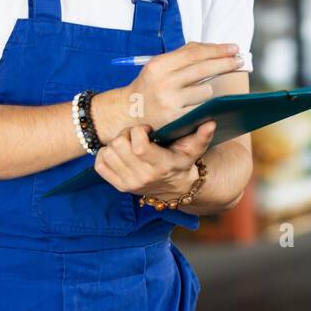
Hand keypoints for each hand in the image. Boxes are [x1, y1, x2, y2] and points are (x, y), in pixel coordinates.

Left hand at [94, 119, 216, 201]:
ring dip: (115, 144)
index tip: (146, 129)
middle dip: (126, 134)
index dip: (138, 131)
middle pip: (119, 146)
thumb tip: (211, 122)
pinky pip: (99, 165)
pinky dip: (105, 155)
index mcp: (161, 166)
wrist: (175, 188)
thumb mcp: (194, 149)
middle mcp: (143, 177)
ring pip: (107, 153)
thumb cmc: (183, 162)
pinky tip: (119, 152)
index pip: (138, 147)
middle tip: (136, 134)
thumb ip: (202, 136)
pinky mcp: (118, 186)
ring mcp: (129, 183)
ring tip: (128, 143)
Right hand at [122, 41, 243, 129]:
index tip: (234, 48)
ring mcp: (170, 102)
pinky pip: (202, 108)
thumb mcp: (160, 65)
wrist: (129, 112)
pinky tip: (203, 104)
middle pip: (204, 69)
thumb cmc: (151, 85)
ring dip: (208, 89)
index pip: (195, 53)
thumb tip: (216, 48)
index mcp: (159, 65)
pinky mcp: (176, 119)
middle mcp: (163, 83)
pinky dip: (205, 105)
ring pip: (206, 90)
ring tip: (198, 91)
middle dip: (226, 63)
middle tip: (240, 60)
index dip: (217, 50)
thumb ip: (184, 54)